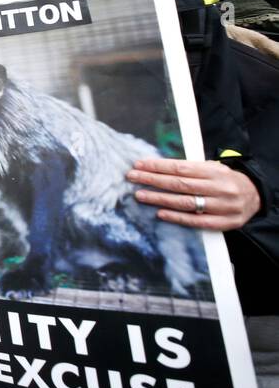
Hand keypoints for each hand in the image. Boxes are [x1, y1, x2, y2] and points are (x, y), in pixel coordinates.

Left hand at [128, 158, 260, 231]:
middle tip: (132, 177)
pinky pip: (197, 221)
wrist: (255, 196)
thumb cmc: (225, 180)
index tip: (139, 165)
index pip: (181, 167)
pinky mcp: (225, 222)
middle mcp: (219, 188)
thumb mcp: (213, 168)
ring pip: (186, 202)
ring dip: (159, 198)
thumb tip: (158, 167)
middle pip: (180, 184)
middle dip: (153, 180)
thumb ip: (190, 168)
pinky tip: (160, 213)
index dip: (158, 166)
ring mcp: (223, 206)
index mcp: (215, 171)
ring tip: (140, 195)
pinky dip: (177, 217)